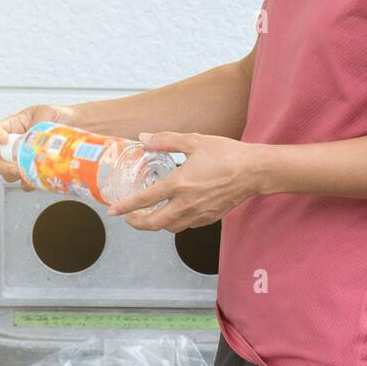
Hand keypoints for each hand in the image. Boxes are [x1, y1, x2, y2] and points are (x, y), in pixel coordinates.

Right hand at [0, 104, 80, 186]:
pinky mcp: (34, 172)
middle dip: (1, 166)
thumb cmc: (58, 116)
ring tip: (30, 172)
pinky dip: (31, 183)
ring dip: (17, 176)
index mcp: (14, 127)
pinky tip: (41, 177)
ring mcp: (23, 161)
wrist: (76, 127)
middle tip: (15, 167)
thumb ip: (37, 123)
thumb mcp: (46, 113)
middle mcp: (14, 146)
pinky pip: (26, 184)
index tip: (3, 140)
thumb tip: (34, 138)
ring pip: (9, 175)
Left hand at [107, 132, 261, 232]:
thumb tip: (144, 138)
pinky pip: (186, 226)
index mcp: (178, 184)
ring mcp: (198, 214)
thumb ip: (166, 141)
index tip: (113, 211)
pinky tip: (175, 213)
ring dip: (156, 224)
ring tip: (151, 215)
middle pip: (153, 224)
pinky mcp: (209, 218)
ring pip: (169, 228)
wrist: (254, 171)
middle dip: (137, 223)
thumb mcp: (194, 141)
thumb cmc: (227, 154)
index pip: (144, 200)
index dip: (125, 207)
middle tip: (130, 218)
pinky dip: (175, 223)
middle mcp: (185, 204)